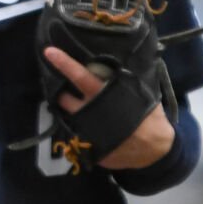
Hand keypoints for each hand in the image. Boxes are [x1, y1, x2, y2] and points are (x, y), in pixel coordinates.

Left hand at [41, 46, 175, 168]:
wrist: (154, 151)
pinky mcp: (84, 144)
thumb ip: (127, 80)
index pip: (80, 76)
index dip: (64, 63)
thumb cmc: (148, 118)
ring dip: (69, 109)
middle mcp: (90, 110)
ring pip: (66, 114)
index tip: (49, 52)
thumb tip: (121, 63)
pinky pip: (74, 131)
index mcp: (104, 95)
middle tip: (66, 88)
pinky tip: (88, 124)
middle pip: (64, 97)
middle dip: (62, 92)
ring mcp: (85, 128)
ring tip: (79, 106)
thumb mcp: (141, 94)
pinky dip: (78, 126)